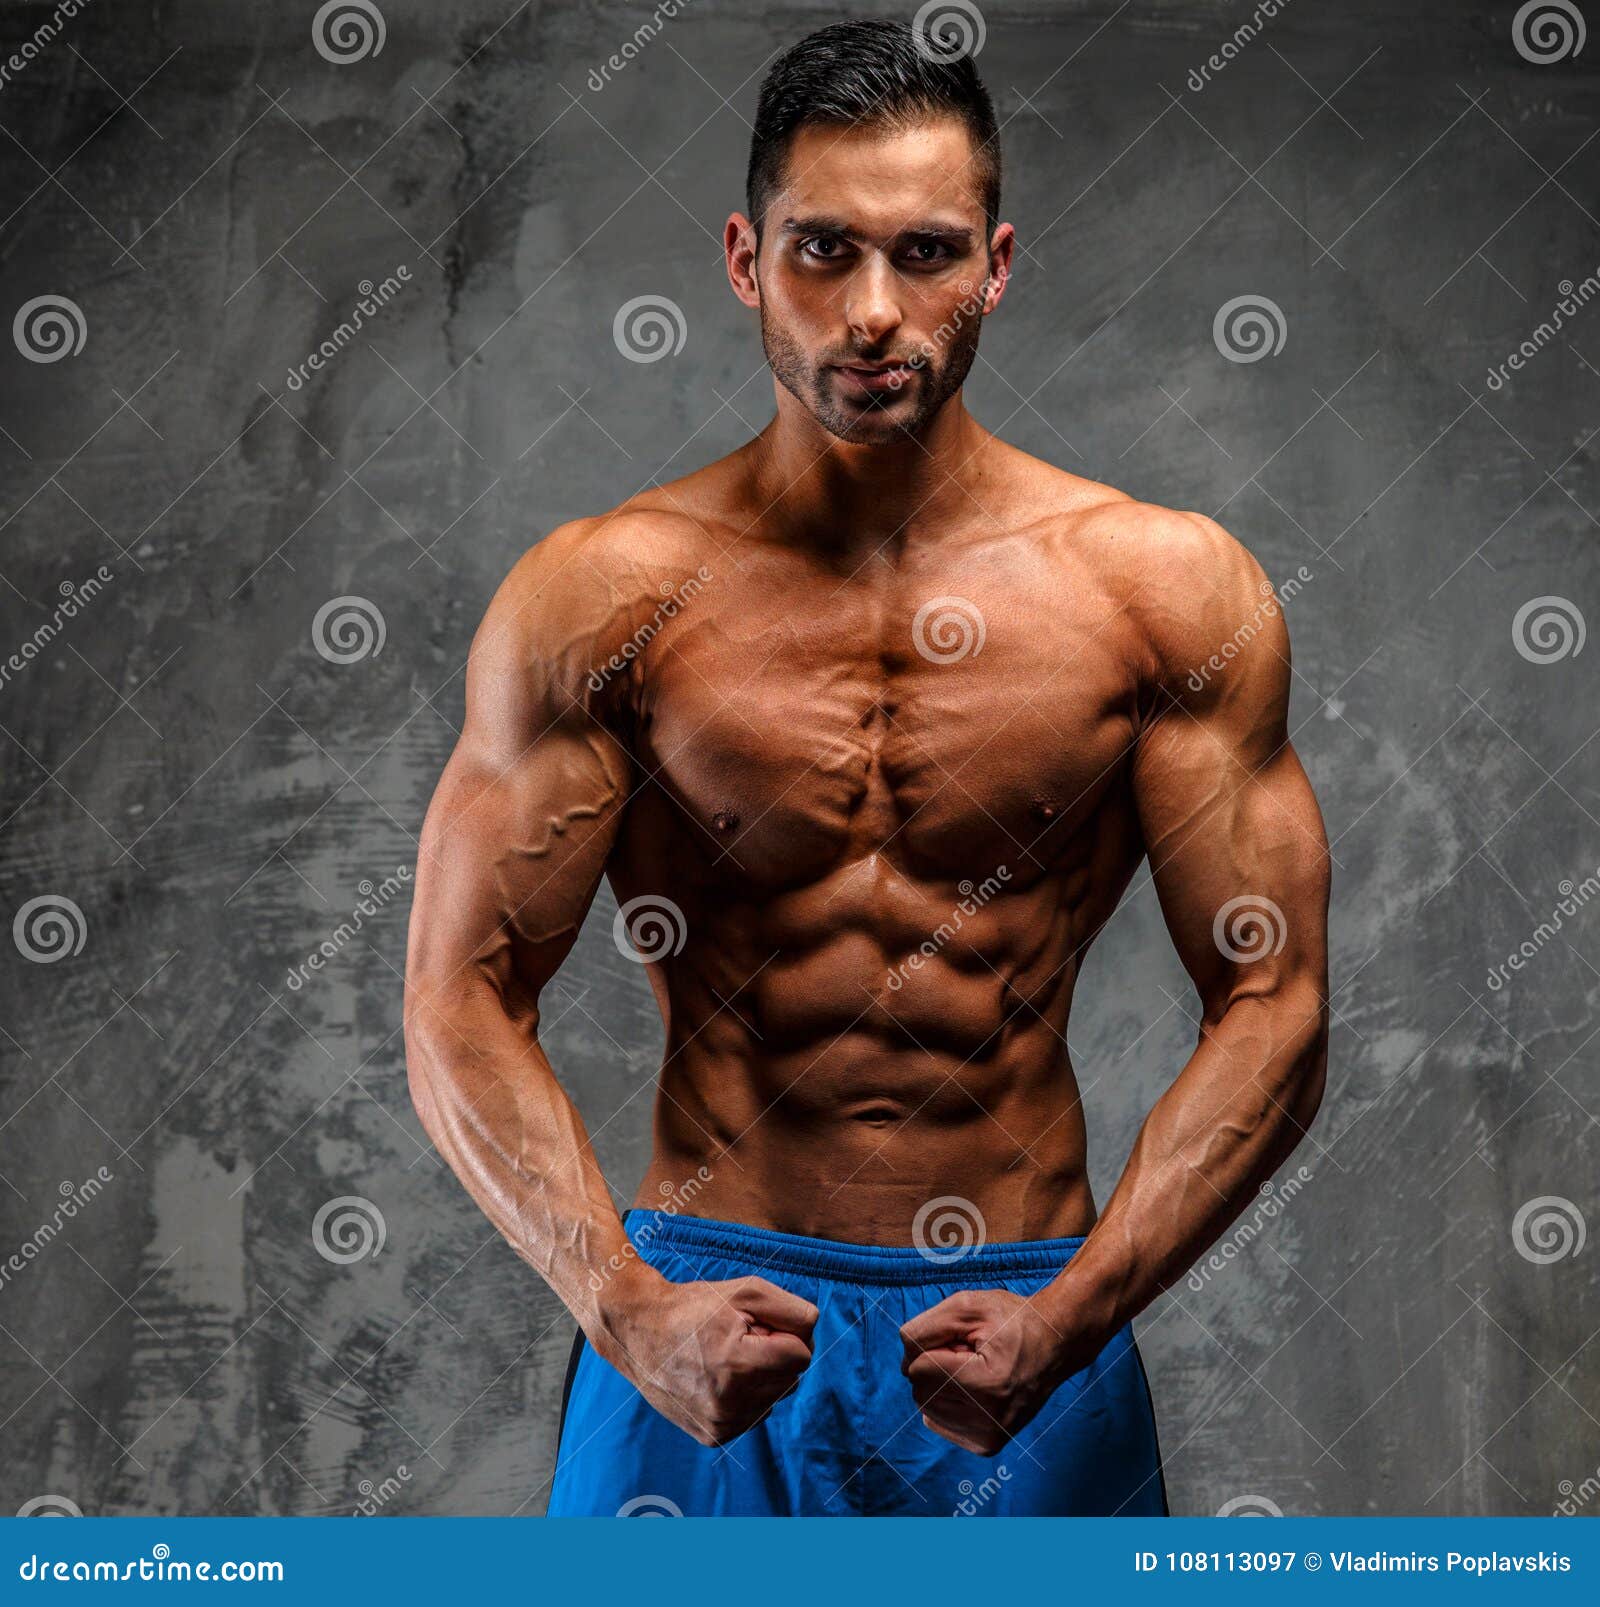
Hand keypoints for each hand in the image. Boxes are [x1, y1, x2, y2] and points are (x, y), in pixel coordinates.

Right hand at [599, 1271, 818, 1445]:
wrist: (639, 1331)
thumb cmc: (695, 1306)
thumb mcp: (748, 1290)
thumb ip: (794, 1311)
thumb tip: (813, 1337)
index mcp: (738, 1366)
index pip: (801, 1355)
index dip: (784, 1333)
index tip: (755, 1324)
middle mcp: (730, 1404)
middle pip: (791, 1377)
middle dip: (774, 1353)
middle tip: (738, 1337)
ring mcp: (721, 1426)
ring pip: (776, 1397)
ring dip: (762, 1375)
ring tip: (726, 1356)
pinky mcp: (713, 1437)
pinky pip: (757, 1413)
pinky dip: (748, 1394)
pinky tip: (719, 1377)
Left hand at [900, 1288, 1092, 1455]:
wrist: (1055, 1343)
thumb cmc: (1011, 1319)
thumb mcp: (967, 1306)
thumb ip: (924, 1328)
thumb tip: (904, 1362)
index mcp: (987, 1384)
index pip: (918, 1368)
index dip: (933, 1344)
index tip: (963, 1338)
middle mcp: (989, 1419)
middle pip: (919, 1388)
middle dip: (934, 1363)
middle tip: (969, 1352)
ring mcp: (989, 1436)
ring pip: (925, 1405)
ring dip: (940, 1382)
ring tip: (974, 1368)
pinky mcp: (987, 1444)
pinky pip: (937, 1420)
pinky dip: (945, 1400)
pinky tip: (972, 1387)